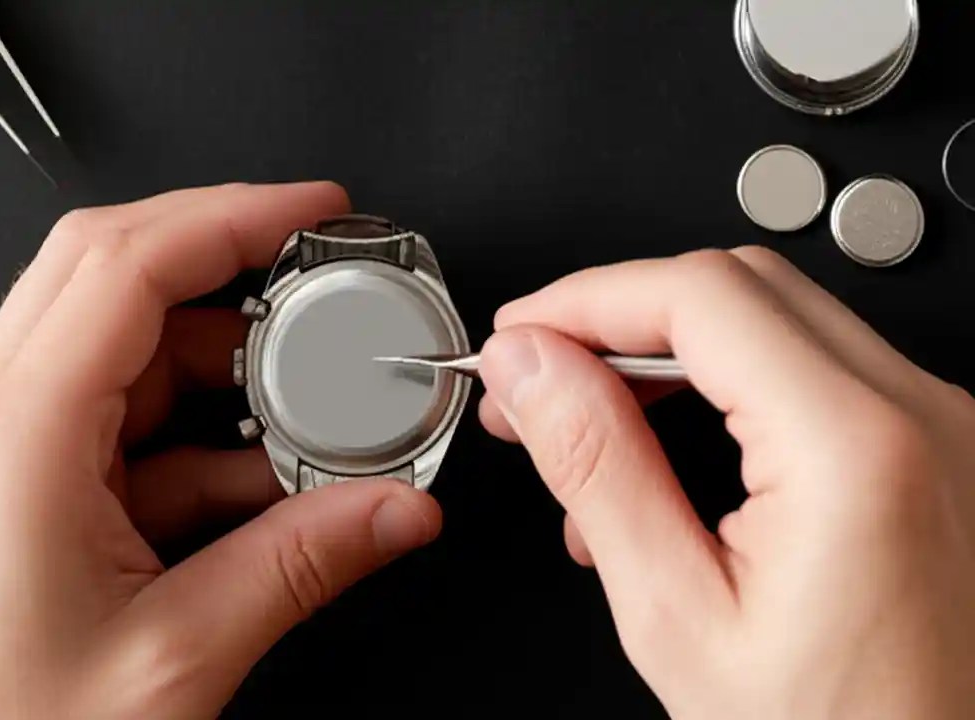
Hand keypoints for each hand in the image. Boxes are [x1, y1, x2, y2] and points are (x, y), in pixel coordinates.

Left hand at [0, 183, 440, 718]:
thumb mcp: (175, 659)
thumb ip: (300, 566)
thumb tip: (394, 509)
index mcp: (14, 442)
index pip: (126, 266)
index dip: (230, 218)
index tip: (311, 212)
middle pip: (109, 279)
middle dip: (223, 264)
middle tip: (314, 275)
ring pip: (118, 353)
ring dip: (217, 368)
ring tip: (307, 413)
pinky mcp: (13, 497)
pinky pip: (113, 426)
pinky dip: (192, 439)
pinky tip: (260, 486)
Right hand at [478, 248, 974, 718]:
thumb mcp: (676, 614)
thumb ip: (597, 468)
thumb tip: (533, 369)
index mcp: (856, 450)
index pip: (700, 295)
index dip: (586, 300)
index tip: (518, 335)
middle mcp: (923, 419)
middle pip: (737, 289)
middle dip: (616, 320)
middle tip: (537, 378)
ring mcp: (942, 432)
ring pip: (773, 324)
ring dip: (663, 358)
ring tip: (585, 430)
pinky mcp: (936, 454)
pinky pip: (812, 378)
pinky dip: (721, 392)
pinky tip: (660, 456)